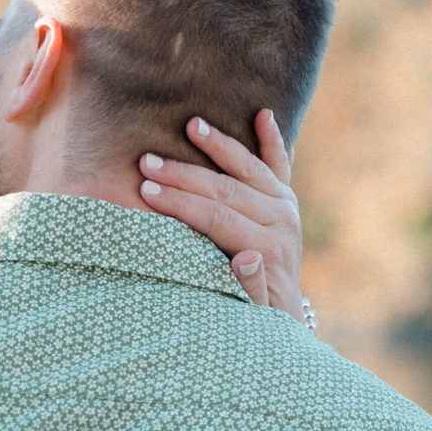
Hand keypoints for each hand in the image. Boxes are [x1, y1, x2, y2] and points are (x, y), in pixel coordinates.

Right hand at [138, 110, 309, 328]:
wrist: (282, 315)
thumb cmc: (254, 315)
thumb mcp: (248, 310)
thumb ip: (247, 286)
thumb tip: (247, 256)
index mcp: (268, 247)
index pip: (216, 217)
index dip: (179, 204)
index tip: (146, 191)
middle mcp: (281, 221)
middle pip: (226, 189)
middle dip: (183, 175)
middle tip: (146, 162)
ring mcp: (285, 206)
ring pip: (248, 167)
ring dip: (218, 144)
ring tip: (190, 124)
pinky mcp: (286, 199)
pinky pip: (278, 164)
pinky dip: (274, 139)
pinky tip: (264, 115)